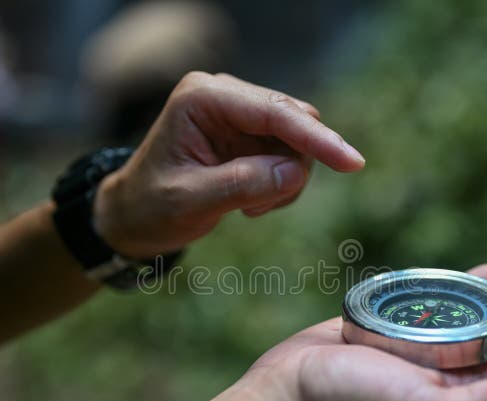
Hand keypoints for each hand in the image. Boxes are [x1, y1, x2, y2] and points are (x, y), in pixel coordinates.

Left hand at [93, 72, 364, 257]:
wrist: (134, 218)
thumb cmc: (151, 207)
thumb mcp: (192, 201)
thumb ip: (243, 184)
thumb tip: (296, 172)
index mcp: (204, 98)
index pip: (274, 112)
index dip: (317, 139)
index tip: (352, 163)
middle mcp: (225, 96)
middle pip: (294, 121)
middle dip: (294, 166)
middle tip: (260, 206)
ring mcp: (239, 115)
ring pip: (297, 142)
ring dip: (285, 181)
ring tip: (247, 207)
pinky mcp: (249, 135)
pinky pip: (289, 156)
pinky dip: (281, 185)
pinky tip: (249, 201)